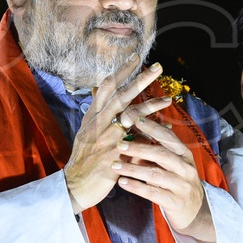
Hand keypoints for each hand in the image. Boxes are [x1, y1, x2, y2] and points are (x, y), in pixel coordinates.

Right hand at [63, 57, 167, 213]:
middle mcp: (98, 124)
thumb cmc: (83, 158)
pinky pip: (138, 142)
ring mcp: (105, 138)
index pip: (106, 87)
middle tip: (157, 67)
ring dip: (151, 106)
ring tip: (168, 99)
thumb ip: (94, 112)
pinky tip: (167, 130)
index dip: (121, 70)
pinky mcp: (113, 154)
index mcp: (92, 116)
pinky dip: (152, 134)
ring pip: (130, 116)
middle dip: (139, 79)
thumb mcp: (84, 131)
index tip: (136, 57)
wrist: (75, 185)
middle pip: (120, 95)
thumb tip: (95, 89)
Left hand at [118, 110, 214, 240]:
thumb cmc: (178, 184)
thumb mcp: (173, 166)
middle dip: (139, 148)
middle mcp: (186, 168)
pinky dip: (136, 187)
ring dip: (133, 169)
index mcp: (185, 155)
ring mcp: (182, 186)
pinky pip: (153, 193)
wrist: (195, 212)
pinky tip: (122, 182)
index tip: (135, 119)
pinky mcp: (176, 202)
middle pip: (161, 154)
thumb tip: (133, 138)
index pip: (169, 138)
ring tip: (115, 165)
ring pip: (155, 174)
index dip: (153, 128)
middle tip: (119, 145)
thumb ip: (156, 154)